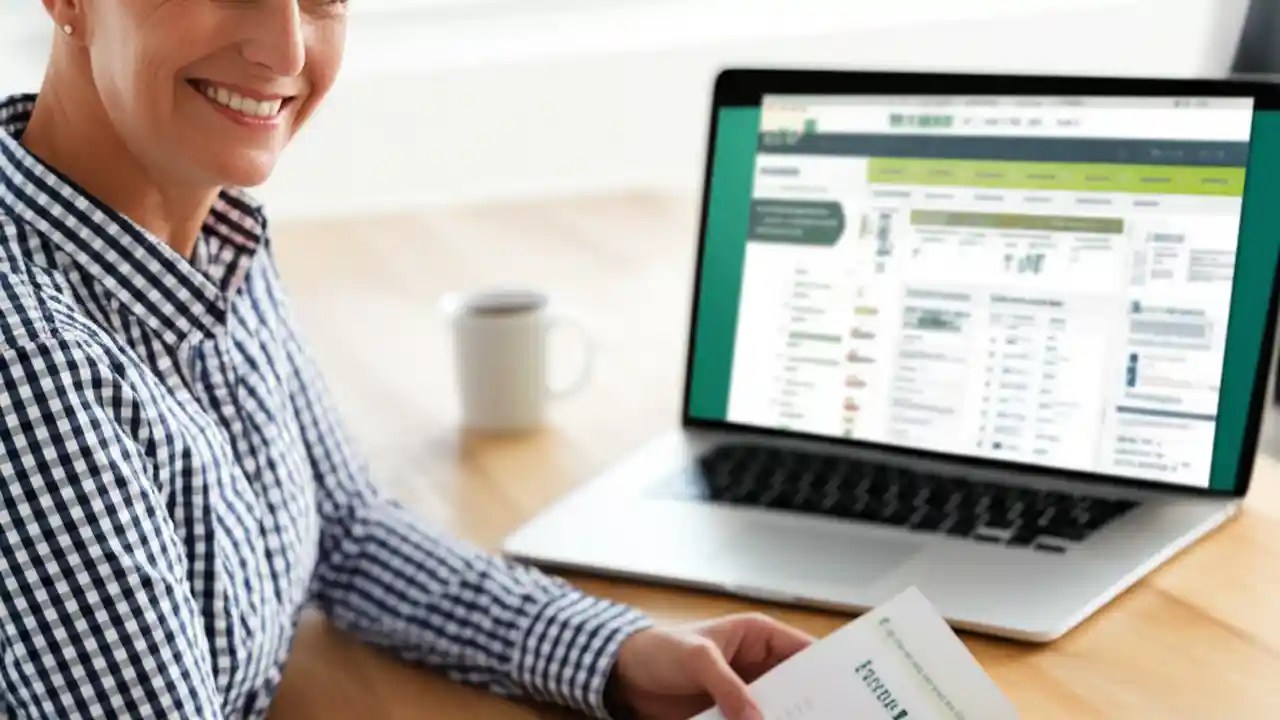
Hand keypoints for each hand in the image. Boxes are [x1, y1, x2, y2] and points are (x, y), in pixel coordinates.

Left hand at [606, 612, 812, 719]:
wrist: (625, 676)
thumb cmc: (661, 650)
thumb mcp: (697, 659)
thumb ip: (727, 687)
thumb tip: (757, 718)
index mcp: (759, 636)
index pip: (804, 650)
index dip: (826, 670)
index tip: (845, 692)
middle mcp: (758, 664)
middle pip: (797, 687)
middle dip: (810, 705)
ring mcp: (746, 692)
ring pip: (778, 710)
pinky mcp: (731, 715)